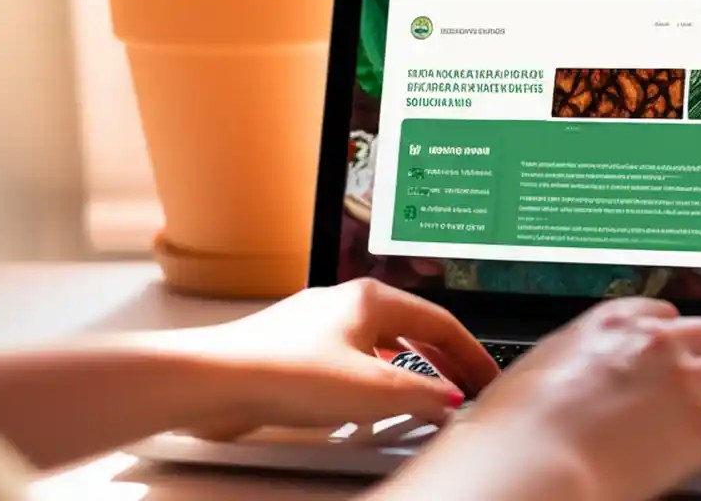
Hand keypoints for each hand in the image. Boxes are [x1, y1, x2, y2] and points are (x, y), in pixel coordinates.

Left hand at [145, 279, 498, 437]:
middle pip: (412, 329)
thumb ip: (422, 395)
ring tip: (425, 394)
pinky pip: (351, 359)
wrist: (213, 379)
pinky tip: (369, 402)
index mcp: (371, 299)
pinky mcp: (294, 349)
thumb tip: (451, 398)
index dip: (471, 354)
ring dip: (410, 369)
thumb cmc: (283, 372)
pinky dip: (374, 377)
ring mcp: (318, 324)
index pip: (441, 323)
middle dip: (443, 359)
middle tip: (465, 386)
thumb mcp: (372, 390)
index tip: (487, 378)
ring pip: (380, 344)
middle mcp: (346, 303)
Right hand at [376, 298, 700, 500]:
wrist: (528, 463)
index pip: (662, 313)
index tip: (680, 347)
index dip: (675, 334)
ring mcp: (685, 382)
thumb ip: (562, 367)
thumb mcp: (532, 375)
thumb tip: (552, 382)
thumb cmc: (513, 429)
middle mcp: (654, 342)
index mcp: (610, 323)